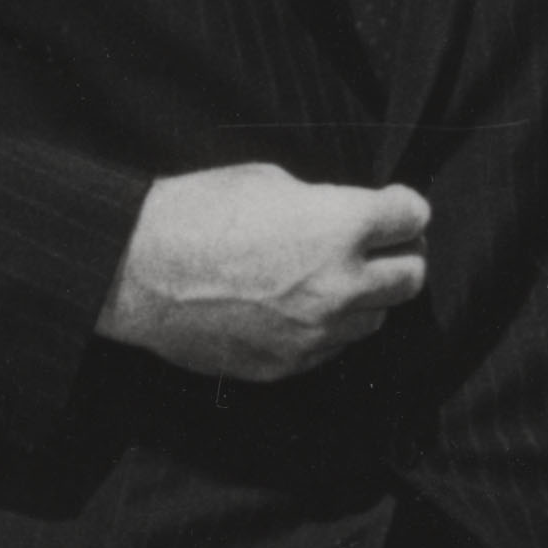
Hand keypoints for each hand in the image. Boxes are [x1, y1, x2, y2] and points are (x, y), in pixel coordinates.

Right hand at [99, 164, 430, 382]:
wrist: (135, 272)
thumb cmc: (194, 214)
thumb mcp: (269, 183)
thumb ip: (322, 205)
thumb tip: (345, 219)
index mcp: (341, 227)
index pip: (412, 219)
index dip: (404, 208)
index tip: (394, 207)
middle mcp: (341, 285)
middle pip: (412, 277)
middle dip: (399, 256)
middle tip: (377, 245)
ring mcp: (317, 333)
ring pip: (375, 320)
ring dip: (365, 298)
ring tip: (329, 278)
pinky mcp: (290, 364)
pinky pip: (331, 348)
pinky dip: (326, 328)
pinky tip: (294, 307)